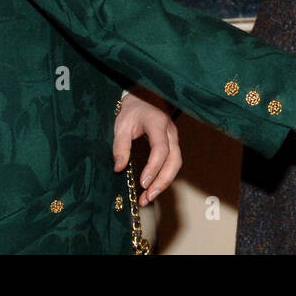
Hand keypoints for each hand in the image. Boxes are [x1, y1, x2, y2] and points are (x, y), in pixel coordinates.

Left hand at [113, 88, 181, 204]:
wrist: (143, 96)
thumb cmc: (131, 110)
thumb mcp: (121, 125)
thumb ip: (120, 146)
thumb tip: (119, 169)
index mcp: (158, 123)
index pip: (161, 149)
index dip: (153, 167)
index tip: (142, 183)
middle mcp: (170, 132)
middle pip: (174, 160)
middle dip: (162, 181)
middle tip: (147, 197)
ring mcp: (174, 138)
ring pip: (176, 163)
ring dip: (164, 182)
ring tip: (148, 198)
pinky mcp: (172, 144)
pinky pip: (172, 162)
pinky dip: (164, 177)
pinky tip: (152, 188)